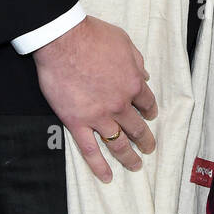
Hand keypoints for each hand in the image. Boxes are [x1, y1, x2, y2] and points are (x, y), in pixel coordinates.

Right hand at [32, 15, 156, 183]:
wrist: (64, 41)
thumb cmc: (93, 36)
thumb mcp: (124, 41)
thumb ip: (137, 60)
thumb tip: (146, 73)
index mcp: (133, 83)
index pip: (146, 102)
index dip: (150, 110)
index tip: (150, 116)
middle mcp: (119, 104)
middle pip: (136, 127)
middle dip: (145, 139)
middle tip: (149, 148)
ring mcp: (99, 116)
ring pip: (118, 143)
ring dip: (129, 157)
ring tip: (136, 166)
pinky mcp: (77, 122)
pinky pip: (90, 150)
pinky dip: (99, 165)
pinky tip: (107, 176)